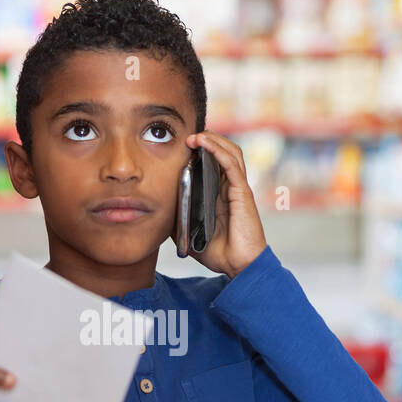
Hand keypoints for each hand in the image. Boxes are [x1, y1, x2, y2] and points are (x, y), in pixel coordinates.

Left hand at [185, 130, 267, 277]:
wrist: (238, 266)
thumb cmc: (219, 252)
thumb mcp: (190, 232)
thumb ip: (178, 218)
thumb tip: (159, 209)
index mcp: (220, 194)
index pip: (214, 163)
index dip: (201, 150)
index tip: (182, 145)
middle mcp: (230, 187)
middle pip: (223, 152)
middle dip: (206, 140)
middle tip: (187, 136)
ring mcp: (238, 188)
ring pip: (230, 153)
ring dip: (212, 140)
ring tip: (195, 136)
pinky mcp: (242, 192)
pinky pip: (231, 164)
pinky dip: (218, 150)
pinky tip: (204, 143)